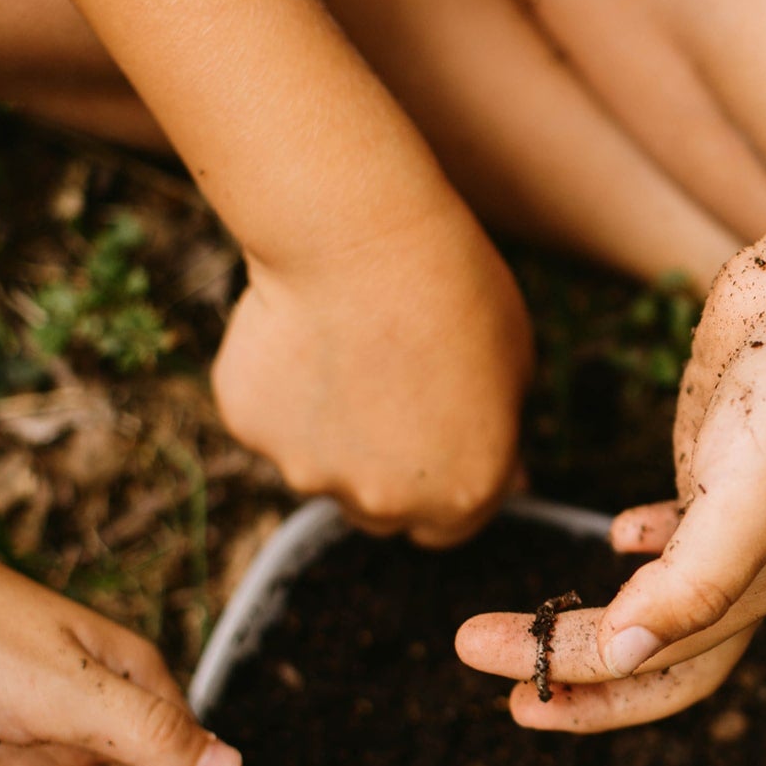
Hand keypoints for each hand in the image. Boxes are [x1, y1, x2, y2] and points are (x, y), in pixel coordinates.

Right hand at [213, 204, 531, 546]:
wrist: (361, 237)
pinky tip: (300, 333)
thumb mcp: (515, 370)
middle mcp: (384, 502)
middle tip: (388, 391)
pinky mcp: (250, 429)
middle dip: (384, 469)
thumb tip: (506, 479)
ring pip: (318, 464)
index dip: (442, 485)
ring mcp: (308, 471)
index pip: (446, 528)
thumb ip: (495, 437)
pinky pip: (269, 420)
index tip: (436, 445)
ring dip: (329, 430)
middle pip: (379, 510)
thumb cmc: (455, 291)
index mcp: (461, 494)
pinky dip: (280, 390)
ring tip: (345, 348)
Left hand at [456, 504, 754, 730]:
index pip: (650, 660)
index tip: (482, 652)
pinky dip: (646, 545)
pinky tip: (619, 534)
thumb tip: (625, 653)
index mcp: (755, 590)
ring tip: (541, 628)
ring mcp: (738, 523)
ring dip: (602, 623)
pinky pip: (684, 532)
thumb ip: (696, 581)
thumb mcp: (754, 496)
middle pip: (662, 656)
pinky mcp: (728, 472)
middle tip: (508, 689)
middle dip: (580, 675)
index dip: (569, 671)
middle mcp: (749, 571)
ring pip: (665, 602)